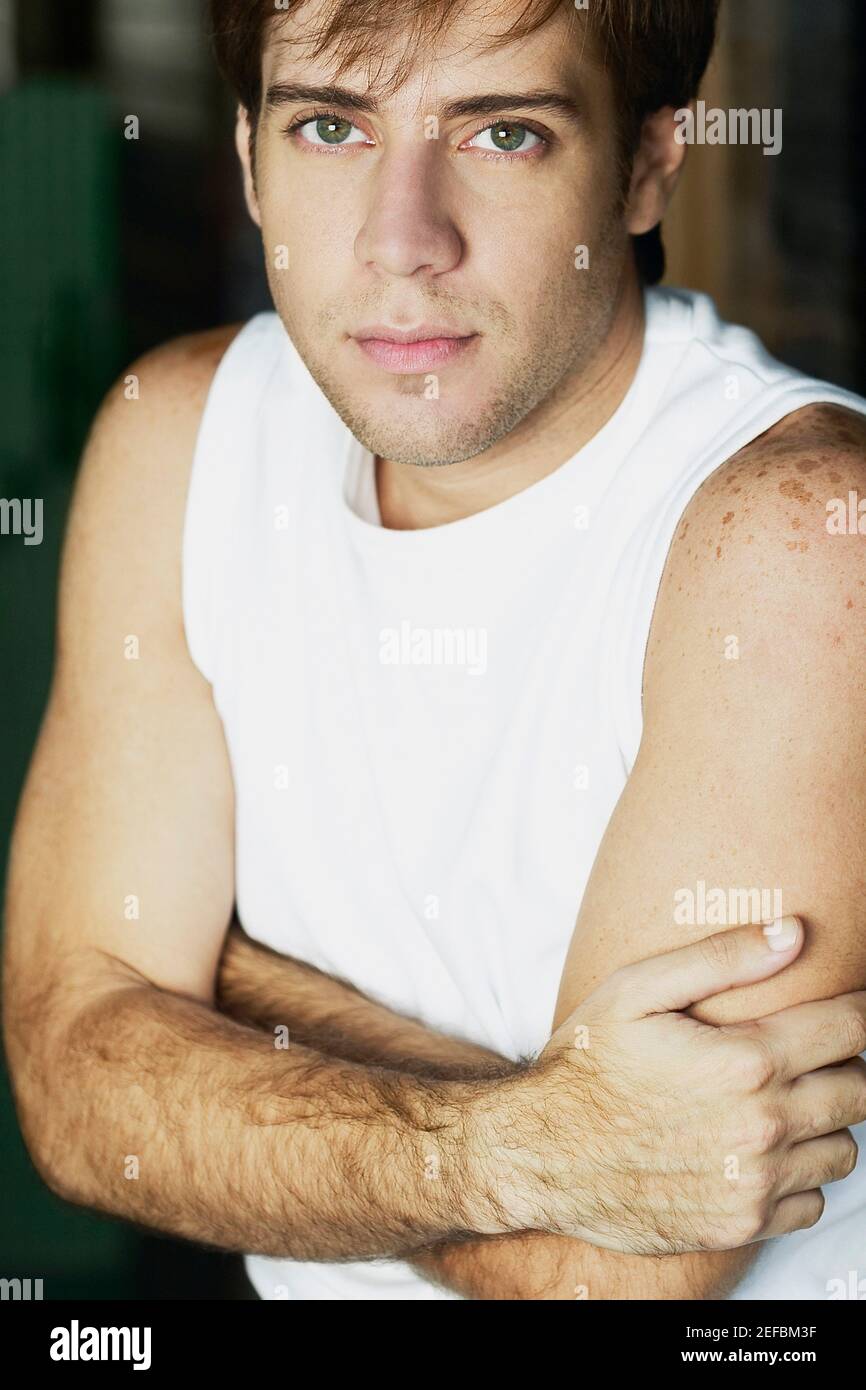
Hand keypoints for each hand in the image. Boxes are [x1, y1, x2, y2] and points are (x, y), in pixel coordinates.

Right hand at [468, 918, 865, 1253]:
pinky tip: (762, 1152)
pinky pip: (813, 1202)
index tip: (848, 1008)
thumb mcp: (637, 991)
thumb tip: (794, 933)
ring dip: (827, 1123)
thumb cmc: (587, 1067)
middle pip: (860, 1091)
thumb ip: (722, 958)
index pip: (851, 1030)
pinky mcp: (742, 1225)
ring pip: (843, 1149)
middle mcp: (763, 1126)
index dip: (858, 1011)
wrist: (542, 1155)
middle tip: (809, 1053)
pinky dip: (801, 1177)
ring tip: (784, 1102)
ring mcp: (755, 1183)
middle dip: (847, 1064)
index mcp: (746, 1061)